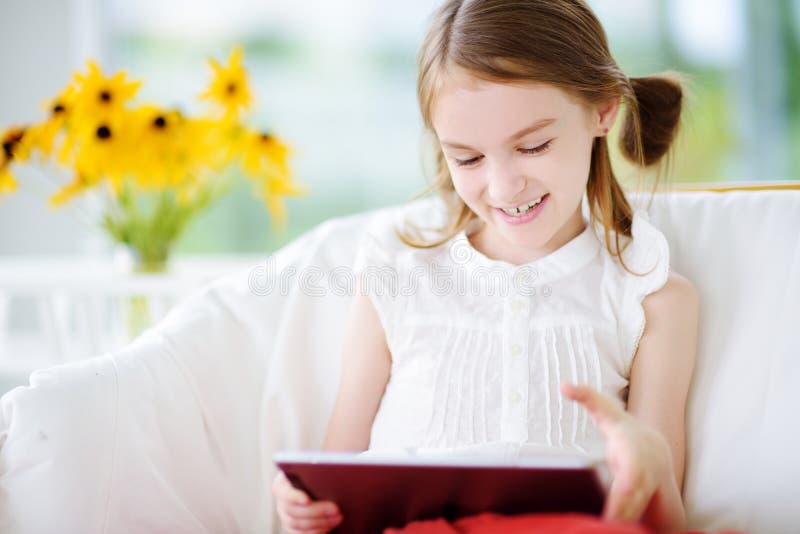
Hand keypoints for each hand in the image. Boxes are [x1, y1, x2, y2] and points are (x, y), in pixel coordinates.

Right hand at [272, 470, 342, 532]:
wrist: (318, 481)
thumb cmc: (318, 473)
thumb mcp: (316, 469)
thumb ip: (317, 472)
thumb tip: (332, 475)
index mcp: (282, 484)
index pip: (284, 492)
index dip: (294, 497)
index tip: (307, 500)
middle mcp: (281, 502)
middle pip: (294, 511)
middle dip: (317, 511)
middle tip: (336, 509)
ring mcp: (286, 516)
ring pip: (298, 525)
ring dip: (320, 522)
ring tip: (338, 517)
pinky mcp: (294, 528)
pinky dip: (317, 532)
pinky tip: (330, 527)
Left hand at [560, 382, 672, 524]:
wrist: (656, 448)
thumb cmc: (624, 432)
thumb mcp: (607, 412)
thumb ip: (588, 397)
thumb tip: (563, 384)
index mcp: (637, 461)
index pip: (630, 486)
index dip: (620, 504)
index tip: (606, 519)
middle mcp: (651, 482)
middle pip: (635, 511)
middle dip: (618, 523)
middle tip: (596, 531)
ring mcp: (660, 500)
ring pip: (645, 523)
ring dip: (627, 529)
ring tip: (599, 533)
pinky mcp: (665, 517)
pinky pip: (652, 530)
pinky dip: (637, 531)